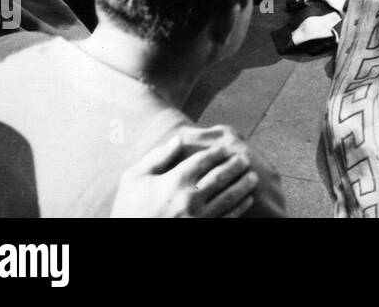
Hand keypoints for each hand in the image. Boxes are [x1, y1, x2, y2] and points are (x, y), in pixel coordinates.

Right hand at [110, 131, 258, 217]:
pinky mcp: (204, 230)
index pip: (204, 160)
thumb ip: (158, 157)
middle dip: (236, 165)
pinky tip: (247, 200)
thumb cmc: (127, 209)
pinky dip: (241, 207)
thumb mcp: (133, 179)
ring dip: (244, 185)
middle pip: (221, 176)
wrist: (126, 239)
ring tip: (253, 176)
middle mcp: (189, 198)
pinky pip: (228, 217)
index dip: (217, 152)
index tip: (225, 148)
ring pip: (230, 197)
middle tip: (245, 159)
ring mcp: (198, 217)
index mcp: (174, 181)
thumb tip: (179, 139)